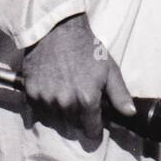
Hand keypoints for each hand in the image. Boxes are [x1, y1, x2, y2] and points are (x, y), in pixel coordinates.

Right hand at [22, 13, 134, 146]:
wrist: (57, 30)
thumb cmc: (86, 48)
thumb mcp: (109, 69)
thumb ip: (119, 94)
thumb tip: (130, 114)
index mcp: (87, 100)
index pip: (91, 130)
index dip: (95, 127)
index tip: (95, 121)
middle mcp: (66, 104)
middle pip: (73, 124)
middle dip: (79, 116)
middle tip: (80, 97)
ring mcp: (46, 99)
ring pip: (56, 118)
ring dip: (61, 111)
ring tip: (65, 91)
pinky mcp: (31, 93)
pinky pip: (39, 109)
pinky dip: (45, 104)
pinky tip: (51, 88)